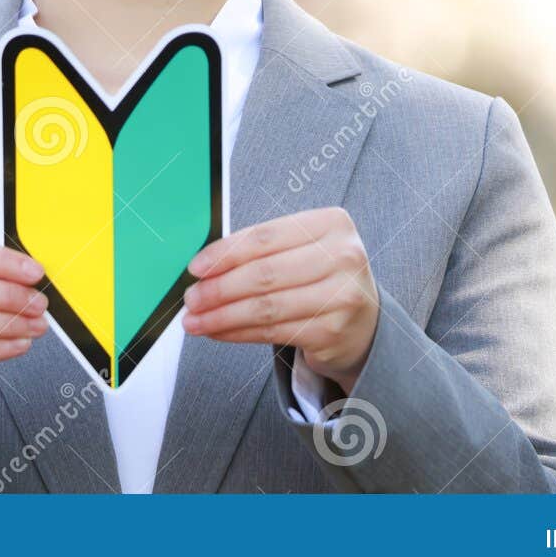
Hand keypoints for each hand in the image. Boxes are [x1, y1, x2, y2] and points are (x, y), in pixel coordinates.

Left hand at [181, 208, 378, 394]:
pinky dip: (238, 333)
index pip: (266, 236)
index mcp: (332, 224)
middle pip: (264, 273)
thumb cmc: (322, 278)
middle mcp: (343, 257)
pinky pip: (272, 332)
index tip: (196, 267)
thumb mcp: (301, 250)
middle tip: (192, 299)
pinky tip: (219, 331)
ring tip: (195, 320)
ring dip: (222, 315)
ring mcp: (342, 297)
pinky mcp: (332, 332)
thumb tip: (205, 268)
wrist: (363, 322)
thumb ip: (260, 251)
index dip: (225, 253)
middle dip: (218, 288)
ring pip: (265, 307)